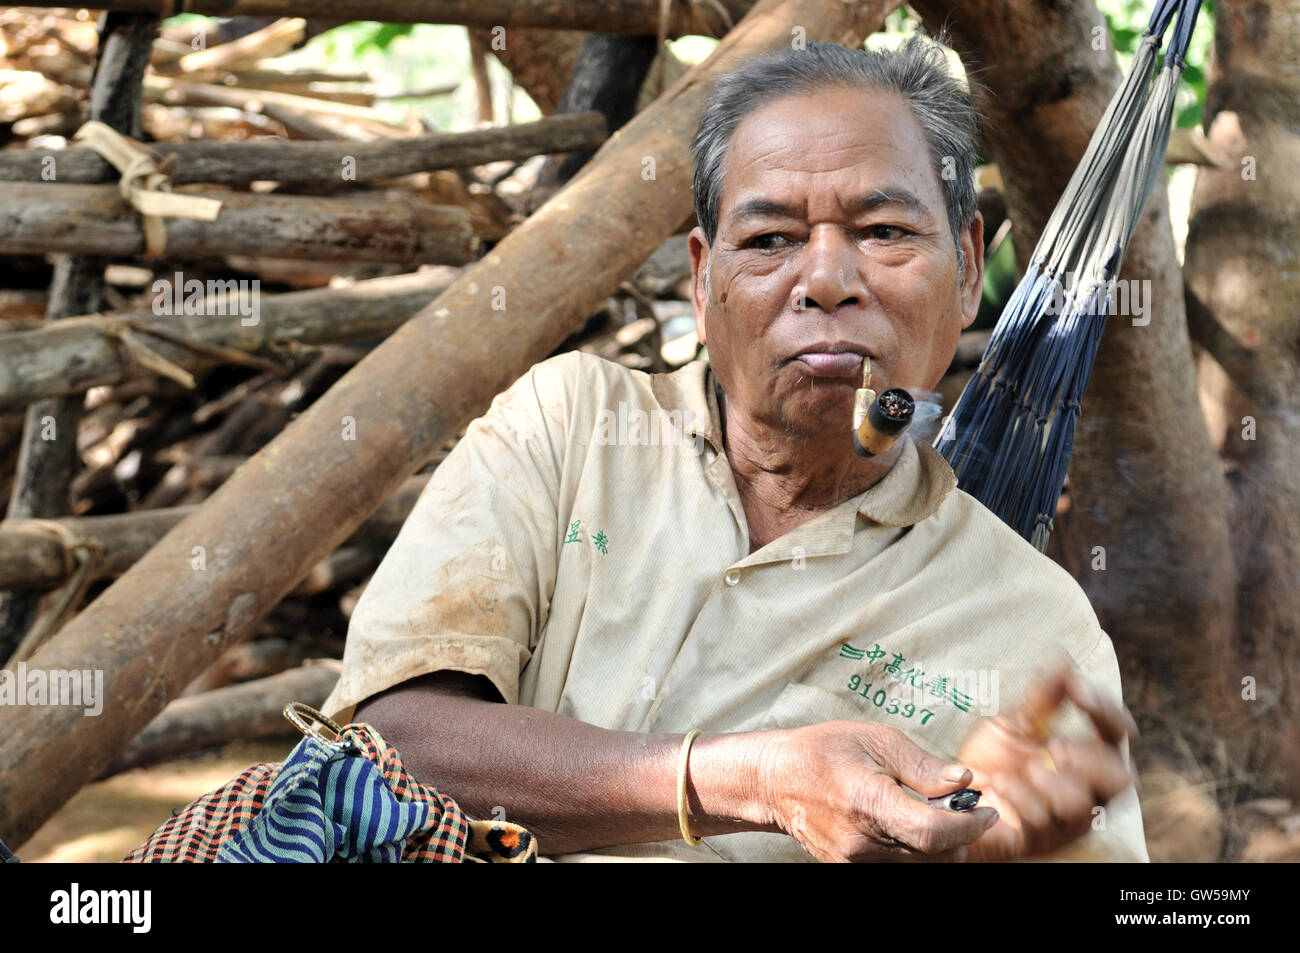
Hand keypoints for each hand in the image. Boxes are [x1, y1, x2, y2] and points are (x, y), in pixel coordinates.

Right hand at [759, 720, 999, 861]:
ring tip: (935, 812)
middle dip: (961, 834)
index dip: (970, 826)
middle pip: (935, 856)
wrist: (775, 781)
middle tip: (963, 806)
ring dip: (941, 844)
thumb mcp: (874, 740)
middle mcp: (862, 841)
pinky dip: (918, 851)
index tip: (988, 810)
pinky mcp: (852, 869)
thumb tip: (964, 781)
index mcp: (868, 803)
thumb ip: (922, 764)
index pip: (934, 832)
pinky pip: (900, 867)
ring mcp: (855, 861)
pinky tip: (913, 825)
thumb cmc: (823, 751)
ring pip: (921, 866)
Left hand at [957, 663, 1137, 861]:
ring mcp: (1066, 819)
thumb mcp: (1016, 723)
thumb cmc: (993, 759)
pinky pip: (1045, 826)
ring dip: (1054, 783)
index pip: (1116, 732)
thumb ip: (1044, 697)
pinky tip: (1002, 783)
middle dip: (1091, 759)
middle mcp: (1086, 790)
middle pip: (1122, 778)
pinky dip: (1024, 800)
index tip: (1076, 688)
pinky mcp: (1040, 841)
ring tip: (1026, 768)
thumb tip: (1064, 658)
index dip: (1103, 709)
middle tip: (1058, 746)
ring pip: (1084, 805)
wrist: (953, 796)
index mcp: (1087, 756)